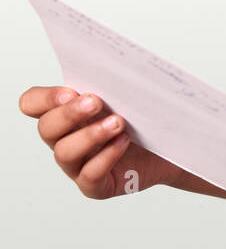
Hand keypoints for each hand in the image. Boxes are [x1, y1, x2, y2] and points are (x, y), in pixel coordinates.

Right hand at [18, 86, 179, 199]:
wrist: (170, 147)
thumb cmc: (142, 118)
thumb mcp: (125, 94)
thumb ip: (109, 80)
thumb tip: (108, 62)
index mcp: (65, 111)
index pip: (32, 103)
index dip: (44, 98)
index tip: (70, 91)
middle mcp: (64, 138)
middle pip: (46, 128)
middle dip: (69, 114)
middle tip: (96, 102)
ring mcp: (77, 164)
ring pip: (64, 153)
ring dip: (90, 135)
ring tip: (118, 123)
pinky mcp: (95, 185)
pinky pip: (89, 175)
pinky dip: (106, 157)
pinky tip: (123, 142)